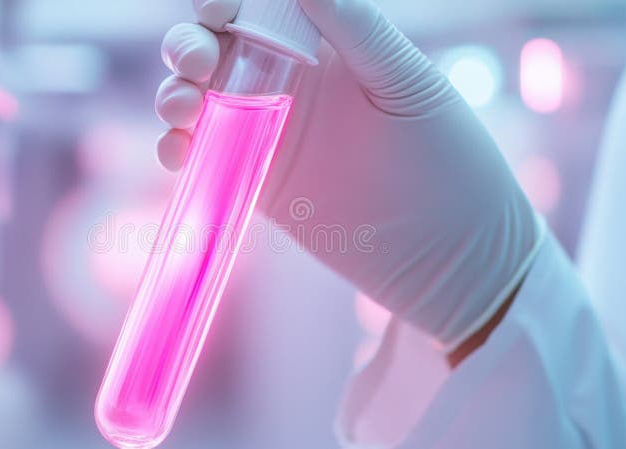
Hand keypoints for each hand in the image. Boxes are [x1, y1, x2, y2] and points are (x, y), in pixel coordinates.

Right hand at [155, 0, 540, 349]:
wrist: (449, 254)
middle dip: (191, 43)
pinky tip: (181, 150)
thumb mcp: (406, 83)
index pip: (262, 6)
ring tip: (183, 107)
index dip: (229, 1)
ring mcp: (270, 132)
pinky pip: (204, 154)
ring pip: (200, 98)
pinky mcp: (257, 181)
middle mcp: (291, 82)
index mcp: (328, 44)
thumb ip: (355, 28)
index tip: (221, 7)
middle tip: (198, 61)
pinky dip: (178, 148)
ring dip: (176, 93)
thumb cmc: (447, 160)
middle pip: (217, 47)